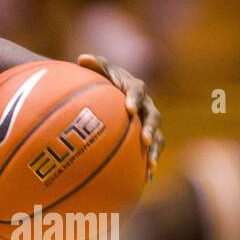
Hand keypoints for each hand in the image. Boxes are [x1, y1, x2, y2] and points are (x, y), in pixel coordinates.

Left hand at [77, 53, 163, 181]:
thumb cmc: (103, 80)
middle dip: (150, 128)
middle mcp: (146, 105)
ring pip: (157, 136)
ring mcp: (149, 122)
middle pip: (153, 116)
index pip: (137, 90)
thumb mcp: (99, 71)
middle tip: (144, 138)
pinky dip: (148, 163)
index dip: (134, 98)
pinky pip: (151, 151)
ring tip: (150, 165)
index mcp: (134, 87)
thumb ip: (94, 64)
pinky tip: (144, 181)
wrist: (111, 91)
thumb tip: (82, 58)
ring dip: (154, 150)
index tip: (128, 108)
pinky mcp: (147, 136)